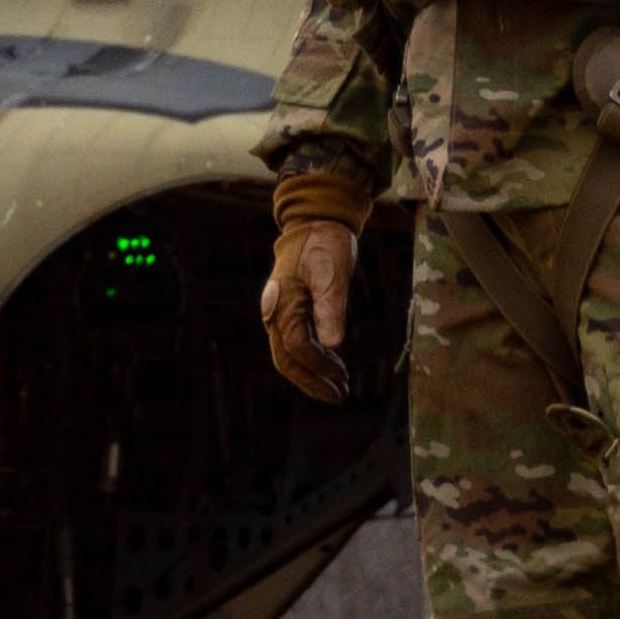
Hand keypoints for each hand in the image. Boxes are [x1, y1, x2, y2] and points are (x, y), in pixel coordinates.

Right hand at [260, 217, 359, 399]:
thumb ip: (331, 309)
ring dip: (312, 374)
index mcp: (283, 304)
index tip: (343, 377)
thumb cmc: (324, 243)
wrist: (314, 221)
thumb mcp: (332, 273)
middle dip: (312, 381)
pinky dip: (312, 359)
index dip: (320, 367)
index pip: (297, 348)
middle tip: (339, 397)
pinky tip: (331, 364)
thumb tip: (333, 345)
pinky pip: (295, 343)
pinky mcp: (290, 310)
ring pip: (289, 354)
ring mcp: (280, 312)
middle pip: (287, 359)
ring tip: (339, 387)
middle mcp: (276, 312)